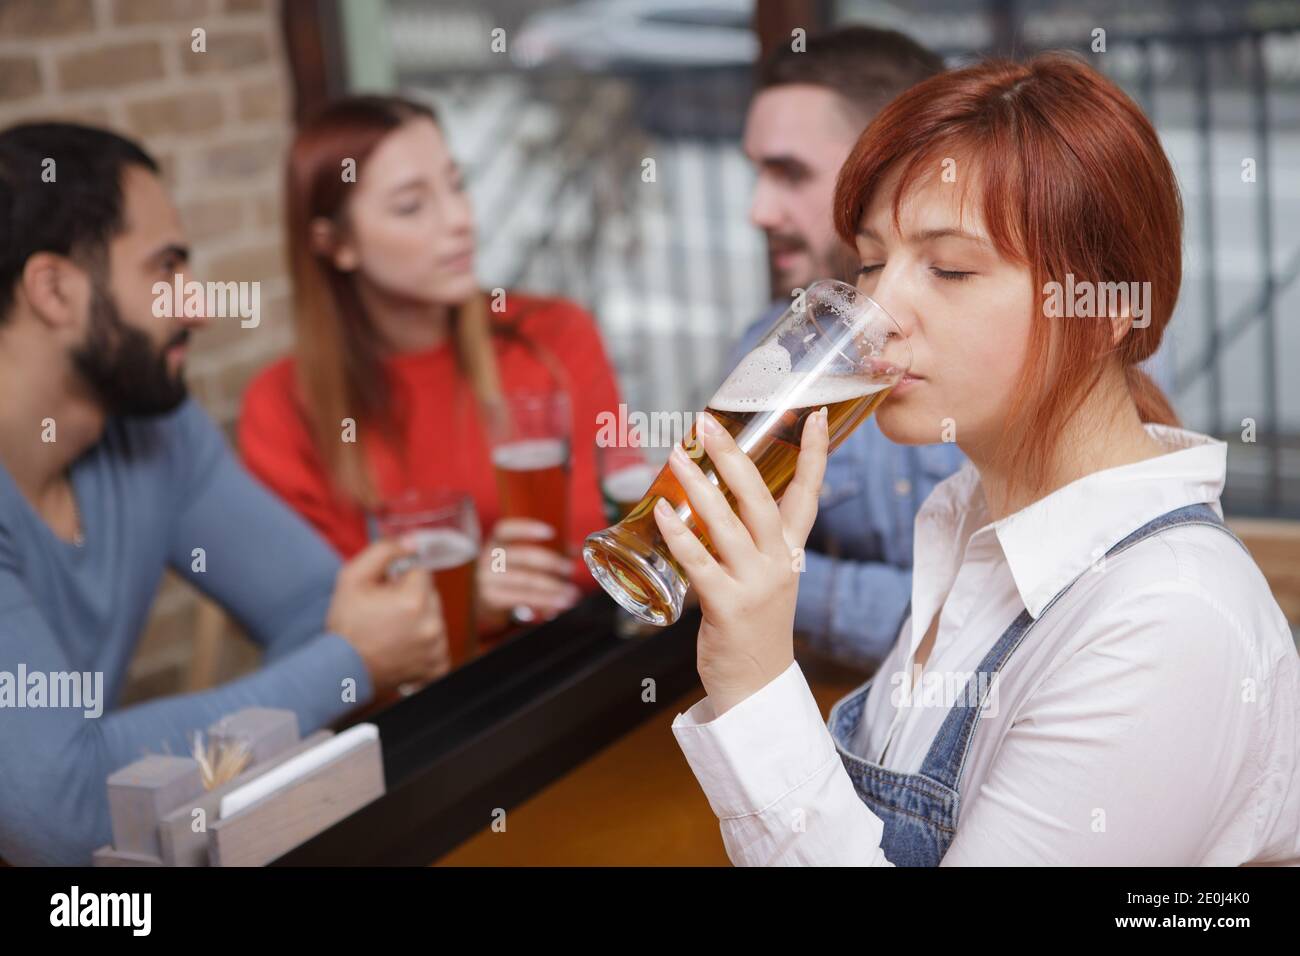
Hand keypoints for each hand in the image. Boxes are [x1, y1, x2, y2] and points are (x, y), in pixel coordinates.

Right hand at [327, 539, 450, 695]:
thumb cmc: (345, 625)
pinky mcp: (436, 667)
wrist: (340, 671)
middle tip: (386, 611)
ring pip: (435, 618)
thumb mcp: (352, 578)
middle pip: (430, 595)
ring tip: (392, 630)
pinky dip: (425, 643)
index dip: (400, 578)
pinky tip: (403, 645)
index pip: (421, 571)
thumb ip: (384, 552)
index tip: (384, 591)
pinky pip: (439, 644)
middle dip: (411, 598)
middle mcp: (431, 626)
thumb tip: (411, 542)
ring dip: (419, 619)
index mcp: (415, 601)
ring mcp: (436, 649)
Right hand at [477, 518, 580, 630]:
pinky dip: (545, 601)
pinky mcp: (492, 598)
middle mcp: (488, 558)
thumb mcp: (516, 556)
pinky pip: (523, 598)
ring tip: (572, 592)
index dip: (527, 529)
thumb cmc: (505, 571)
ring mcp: (488, 579)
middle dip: (552, 562)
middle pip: (524, 557)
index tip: (551, 532)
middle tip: (570, 568)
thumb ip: (543, 550)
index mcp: (495, 541)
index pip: (506, 529)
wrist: (478, 597)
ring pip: (527, 581)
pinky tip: (560, 603)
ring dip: (554, 587)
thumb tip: (573, 550)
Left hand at [652, 407, 828, 715]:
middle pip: (760, 498)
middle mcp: (778, 563)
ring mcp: (755, 585)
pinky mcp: (728, 607)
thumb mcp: (766, 578)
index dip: (816, 455)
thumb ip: (750, 541)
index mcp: (791, 553)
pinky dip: (680, 535)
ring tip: (678, 455)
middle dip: (735, 456)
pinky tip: (662, 512)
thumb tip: (716, 500)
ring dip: (701, 486)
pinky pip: (701, 562)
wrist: (757, 687)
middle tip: (709, 423)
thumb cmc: (754, 627)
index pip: (809, 495)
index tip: (818, 415)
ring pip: (728, 524)